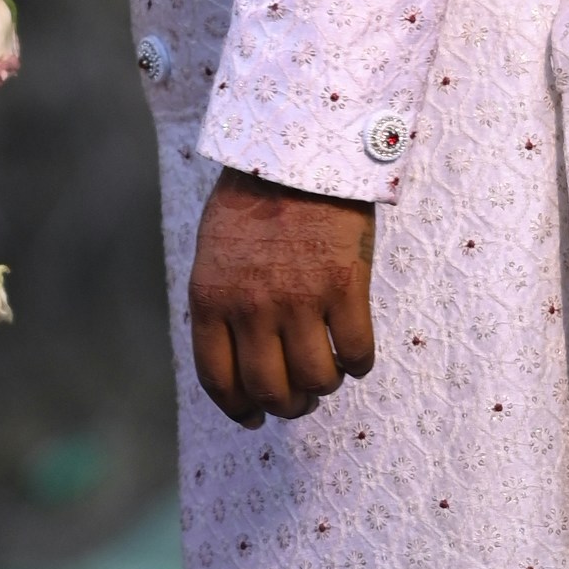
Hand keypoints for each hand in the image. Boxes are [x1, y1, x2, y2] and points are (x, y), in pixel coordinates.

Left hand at [187, 167, 377, 425]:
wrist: (297, 150)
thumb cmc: (253, 200)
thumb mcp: (215, 254)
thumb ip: (220, 305)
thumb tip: (238, 361)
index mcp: (211, 299)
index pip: (219, 380)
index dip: (238, 409)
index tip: (253, 418)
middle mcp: (251, 307)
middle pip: (270, 390)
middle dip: (287, 406)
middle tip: (300, 399)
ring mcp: (299, 299)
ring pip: (316, 380)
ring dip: (325, 387)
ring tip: (328, 373)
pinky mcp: (344, 287)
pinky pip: (355, 352)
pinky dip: (358, 364)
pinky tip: (355, 353)